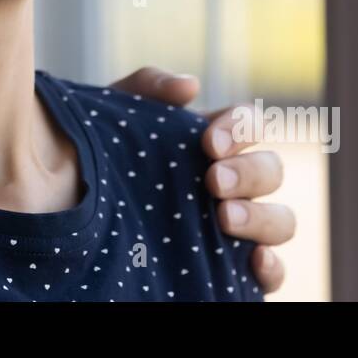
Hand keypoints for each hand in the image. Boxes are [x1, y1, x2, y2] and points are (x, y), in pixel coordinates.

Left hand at [108, 67, 295, 294]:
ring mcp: (239, 228)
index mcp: (214, 143)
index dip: (241, 129)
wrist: (75, 208)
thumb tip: (190, 85)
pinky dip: (272, 267)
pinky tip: (254, 259)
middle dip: (248, 173)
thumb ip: (148, 86)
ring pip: (281, 220)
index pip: (250, 125)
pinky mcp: (233, 269)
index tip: (209, 143)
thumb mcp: (116, 114)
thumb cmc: (101, 156)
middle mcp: (235, 184)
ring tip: (225, 218)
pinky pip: (273, 272)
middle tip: (213, 182)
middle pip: (271, 170)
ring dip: (262, 217)